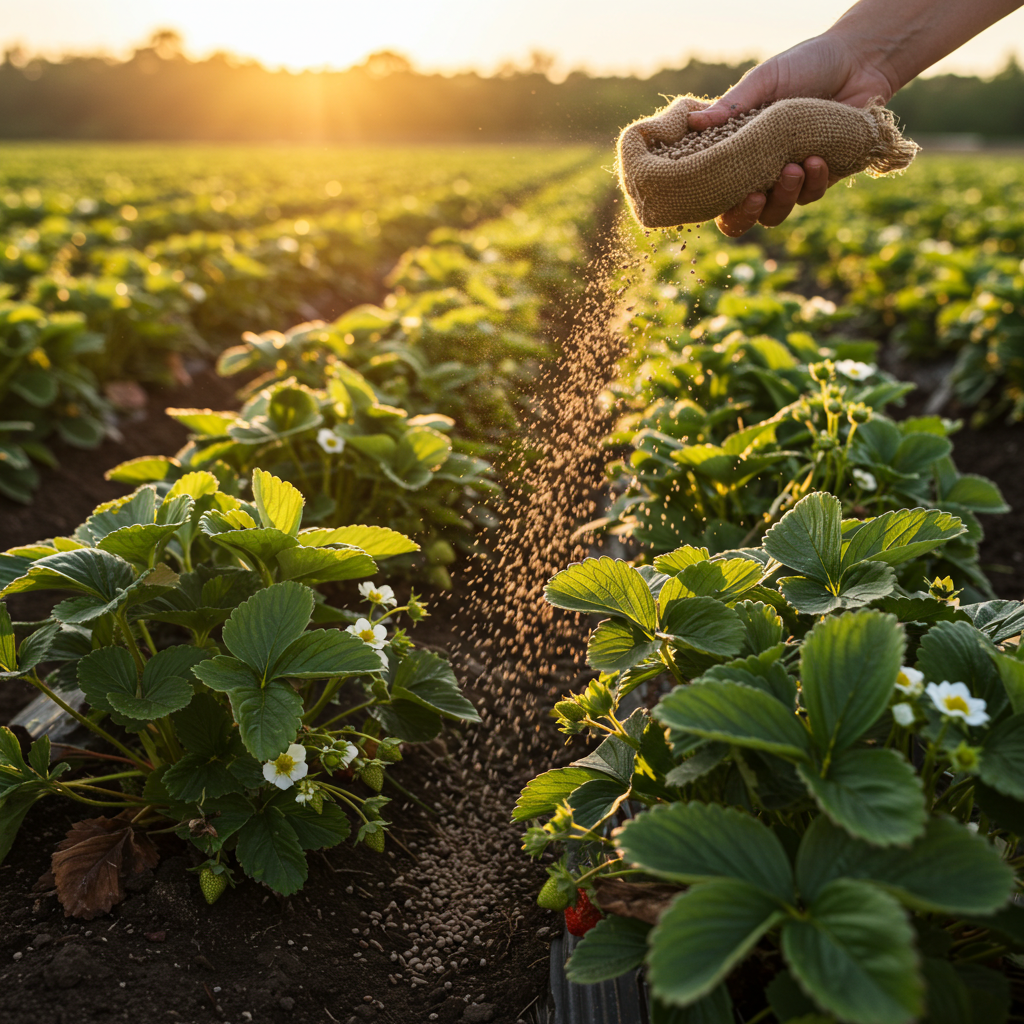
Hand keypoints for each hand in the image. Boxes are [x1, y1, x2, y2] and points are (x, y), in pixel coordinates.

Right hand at [689, 33, 895, 235]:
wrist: (858, 61)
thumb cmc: (805, 65)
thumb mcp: (764, 82)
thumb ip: (732, 105)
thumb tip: (692, 121)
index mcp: (739, 151)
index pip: (718, 191)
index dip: (715, 203)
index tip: (725, 190)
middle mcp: (761, 171)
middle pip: (742, 217)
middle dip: (746, 215)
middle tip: (755, 197)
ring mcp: (790, 179)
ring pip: (776, 213)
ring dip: (782, 197)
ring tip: (794, 168)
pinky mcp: (822, 179)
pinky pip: (810, 196)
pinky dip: (813, 182)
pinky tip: (817, 159)